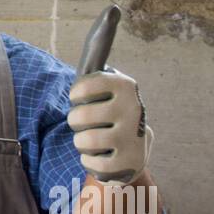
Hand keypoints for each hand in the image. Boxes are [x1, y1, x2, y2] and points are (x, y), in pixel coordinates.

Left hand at [67, 66, 153, 185]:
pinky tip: (99, 156)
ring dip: (81, 142)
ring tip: (92, 140)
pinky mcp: (130, 161)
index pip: (83, 87)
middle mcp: (132, 108)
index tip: (80, 100)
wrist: (137, 147)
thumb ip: (95, 76)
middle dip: (76, 122)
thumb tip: (91, 50)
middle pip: (79, 117)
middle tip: (86, 124)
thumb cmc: (111, 114)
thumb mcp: (108, 91)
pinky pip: (92, 163)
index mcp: (125, 86)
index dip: (75, 96)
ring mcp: (133, 136)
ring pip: (84, 141)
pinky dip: (89, 162)